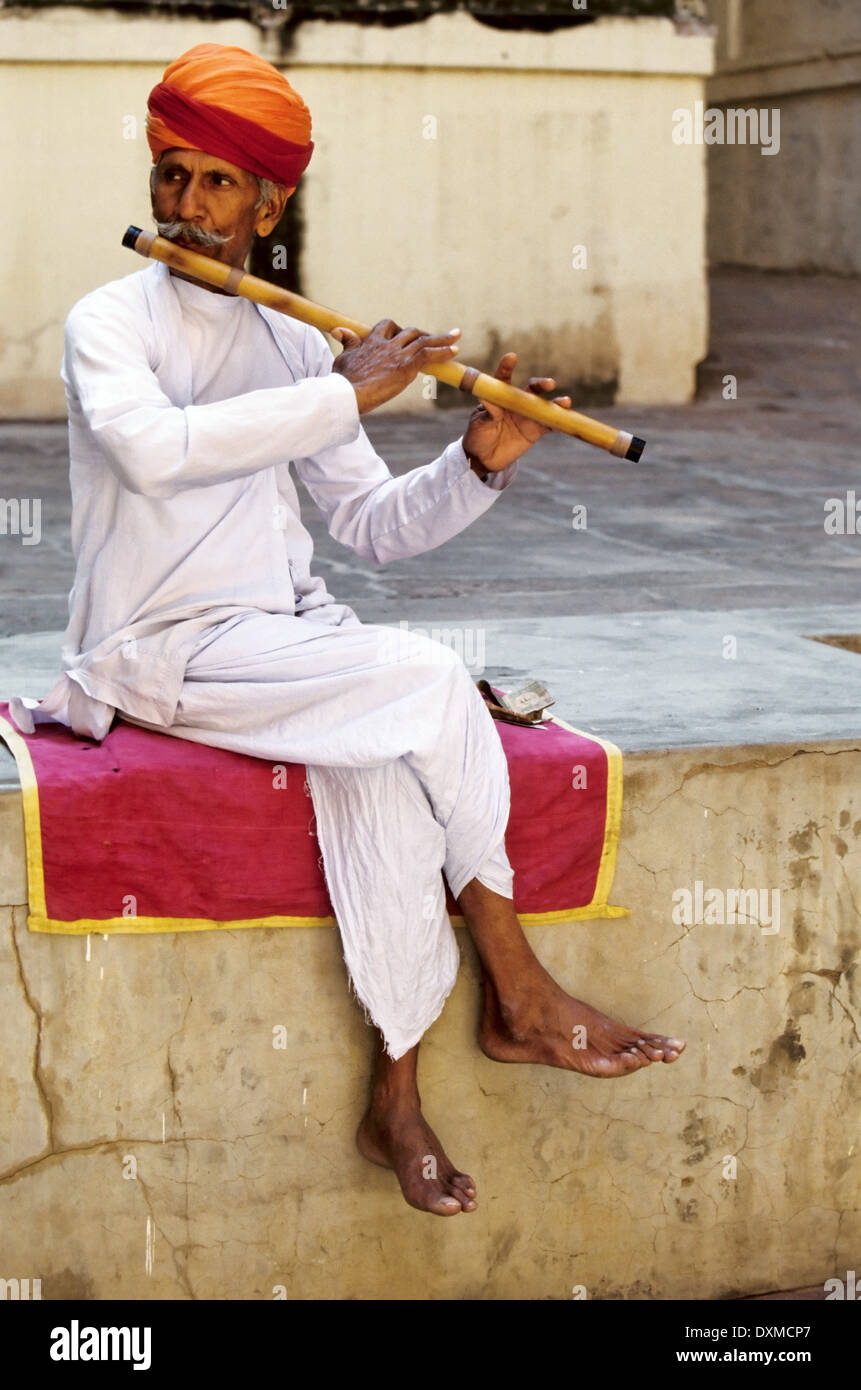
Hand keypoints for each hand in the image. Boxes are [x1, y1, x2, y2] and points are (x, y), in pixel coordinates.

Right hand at [330, 319, 460, 414]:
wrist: (346, 393)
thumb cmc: (342, 380)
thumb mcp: (343, 357)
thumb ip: (347, 343)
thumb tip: (340, 330)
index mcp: (371, 341)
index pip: (388, 326)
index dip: (398, 329)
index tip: (404, 335)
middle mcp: (387, 344)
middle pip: (410, 332)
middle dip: (423, 334)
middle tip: (435, 338)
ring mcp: (398, 354)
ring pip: (424, 340)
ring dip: (442, 339)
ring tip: (456, 336)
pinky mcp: (406, 367)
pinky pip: (429, 354)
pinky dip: (444, 351)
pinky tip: (455, 350)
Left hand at [463, 352, 571, 473]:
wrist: (484, 458)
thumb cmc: (478, 435)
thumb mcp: (480, 422)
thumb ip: (488, 410)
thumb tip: (486, 396)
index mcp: (501, 396)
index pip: (504, 378)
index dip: (507, 367)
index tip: (511, 357)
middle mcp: (517, 402)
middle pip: (532, 389)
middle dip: (541, 384)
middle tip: (550, 384)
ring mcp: (528, 415)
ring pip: (545, 406)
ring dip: (556, 403)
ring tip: (565, 402)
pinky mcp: (535, 430)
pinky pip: (550, 425)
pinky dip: (559, 422)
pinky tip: (567, 419)